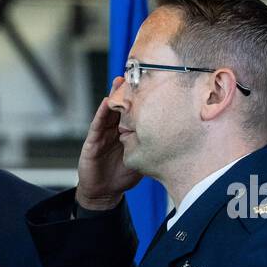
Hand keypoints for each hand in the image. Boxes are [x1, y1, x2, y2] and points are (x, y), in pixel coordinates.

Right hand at [75, 78, 143, 209]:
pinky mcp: (92, 143)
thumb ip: (151, 147)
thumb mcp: (141, 159)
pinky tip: (106, 103)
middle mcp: (113, 130)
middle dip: (127, 91)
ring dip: (113, 96)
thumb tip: (174, 139)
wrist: (104, 193)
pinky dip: (101, 114)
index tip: (151, 83)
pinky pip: (97, 126)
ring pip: (108, 111)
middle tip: (135, 73)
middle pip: (121, 107)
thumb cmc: (122, 177)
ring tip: (119, 81)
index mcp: (126, 133)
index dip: (141, 99)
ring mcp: (102, 135)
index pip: (134, 112)